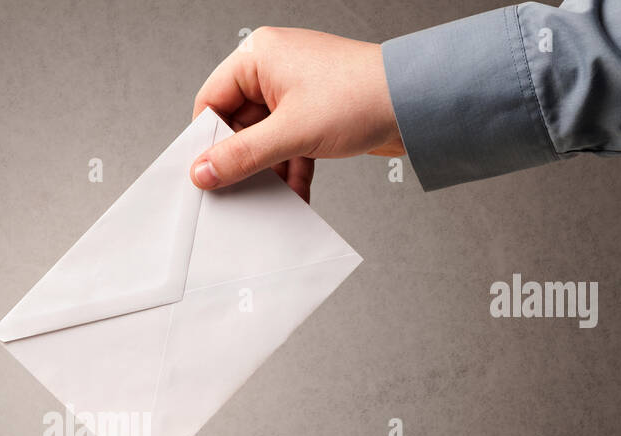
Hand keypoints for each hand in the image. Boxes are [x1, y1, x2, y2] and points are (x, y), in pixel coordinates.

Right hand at [191, 26, 404, 201]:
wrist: (417, 103)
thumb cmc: (361, 96)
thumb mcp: (290, 133)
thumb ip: (241, 156)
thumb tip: (203, 171)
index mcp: (260, 56)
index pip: (212, 100)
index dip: (206, 139)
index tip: (205, 173)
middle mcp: (275, 69)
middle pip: (237, 124)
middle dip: (244, 161)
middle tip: (239, 191)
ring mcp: (296, 92)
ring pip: (264, 139)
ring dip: (270, 171)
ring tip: (273, 194)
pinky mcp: (314, 113)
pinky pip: (289, 145)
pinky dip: (291, 169)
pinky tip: (296, 192)